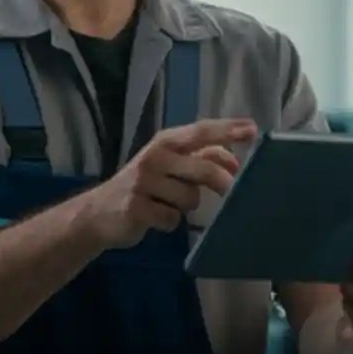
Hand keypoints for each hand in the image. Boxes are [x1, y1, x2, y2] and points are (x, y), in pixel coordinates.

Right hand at [78, 119, 257, 248]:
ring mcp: (143, 182)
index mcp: (165, 142)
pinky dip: (169, 223)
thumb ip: (200, 159)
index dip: (228, 130)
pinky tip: (154, 219)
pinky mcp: (136, 207)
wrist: (98, 212)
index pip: (201, 131)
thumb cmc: (144, 186)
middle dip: (223, 182)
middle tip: (234, 193)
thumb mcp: (170, 166)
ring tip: (167, 205)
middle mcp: (155, 157)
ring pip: (189, 198)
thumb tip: (234, 160)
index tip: (254, 130)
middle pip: (203, 167)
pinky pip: (171, 219)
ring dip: (186, 207)